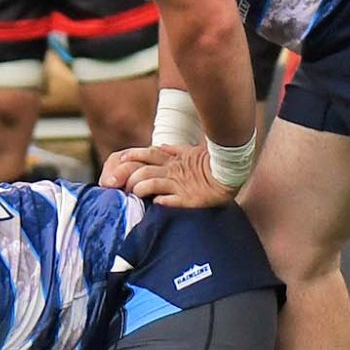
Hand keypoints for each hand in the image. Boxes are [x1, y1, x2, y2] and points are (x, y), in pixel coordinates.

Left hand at [99, 142, 234, 207]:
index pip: (148, 153)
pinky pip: (168, 199)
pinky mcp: (188, 198)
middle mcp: (173, 169)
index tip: (120, 158)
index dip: (133, 155)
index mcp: (174, 158)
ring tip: (133, 193)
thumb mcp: (190, 152)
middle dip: (127, 176)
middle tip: (117, 184)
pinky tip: (154, 202)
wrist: (232, 173)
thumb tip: (162, 146)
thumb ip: (174, 150)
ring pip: (151, 182)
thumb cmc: (211, 163)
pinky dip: (158, 200)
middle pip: (143, 168)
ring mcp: (179, 184)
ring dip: (138, 187)